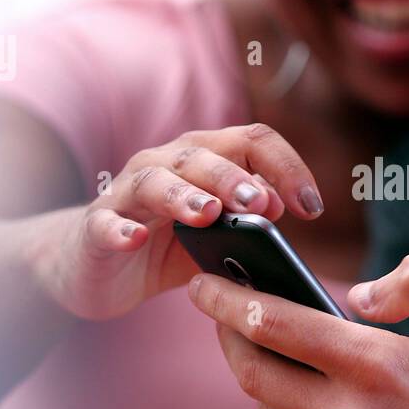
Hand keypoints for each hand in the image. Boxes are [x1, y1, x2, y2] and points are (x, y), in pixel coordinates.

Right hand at [36, 123, 323, 320]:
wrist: (95, 267)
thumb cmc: (166, 246)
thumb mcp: (218, 238)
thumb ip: (251, 229)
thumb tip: (291, 226)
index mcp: (204, 161)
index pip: (251, 141)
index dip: (287, 167)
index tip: (312, 209)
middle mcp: (165, 164)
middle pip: (203, 155)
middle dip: (236, 179)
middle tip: (262, 206)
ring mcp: (127, 193)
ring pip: (154, 180)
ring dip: (184, 195)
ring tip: (208, 215)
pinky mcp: (96, 227)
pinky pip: (106, 223)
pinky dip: (120, 230)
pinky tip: (135, 241)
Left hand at [189, 253, 408, 408]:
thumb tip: (356, 293)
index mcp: (377, 366)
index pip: (273, 325)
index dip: (227, 300)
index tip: (202, 283)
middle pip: (254, 373)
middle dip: (228, 338)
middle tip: (225, 314)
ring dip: (263, 383)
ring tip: (271, 354)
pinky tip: (313, 401)